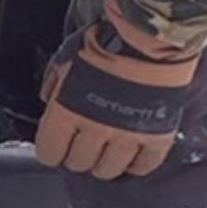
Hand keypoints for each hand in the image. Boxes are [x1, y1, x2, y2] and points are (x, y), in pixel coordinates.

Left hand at [35, 9, 199, 180]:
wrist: (151, 37)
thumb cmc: (106, 44)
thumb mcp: (66, 59)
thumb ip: (54, 84)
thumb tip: (50, 100)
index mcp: (66, 113)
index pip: (49, 152)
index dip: (51, 150)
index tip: (56, 147)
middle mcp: (94, 130)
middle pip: (78, 163)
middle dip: (77, 156)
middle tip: (83, 146)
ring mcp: (126, 136)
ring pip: (108, 170)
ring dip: (104, 163)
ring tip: (107, 152)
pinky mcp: (157, 136)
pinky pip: (144, 164)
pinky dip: (137, 163)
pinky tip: (133, 154)